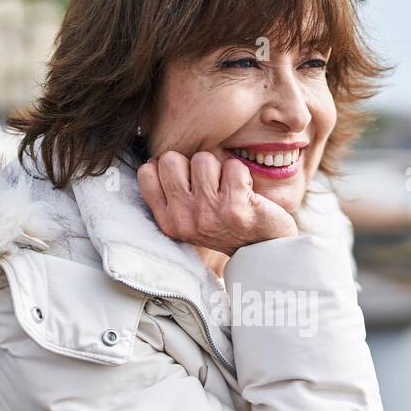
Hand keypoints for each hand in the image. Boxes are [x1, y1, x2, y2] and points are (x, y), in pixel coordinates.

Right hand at [137, 151, 298, 255]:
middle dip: (193, 165)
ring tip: (230, 192)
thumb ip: (172, 194)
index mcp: (168, 221)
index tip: (189, 180)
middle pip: (171, 159)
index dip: (169, 167)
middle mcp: (184, 219)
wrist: (264, 251)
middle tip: (211, 186)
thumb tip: (157, 159)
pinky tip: (246, 194)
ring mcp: (208, 213)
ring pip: (203, 159)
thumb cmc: (227, 227)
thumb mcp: (190, 219)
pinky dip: (243, 174)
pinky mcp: (235, 208)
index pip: (147, 173)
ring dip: (220, 170)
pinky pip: (233, 166)